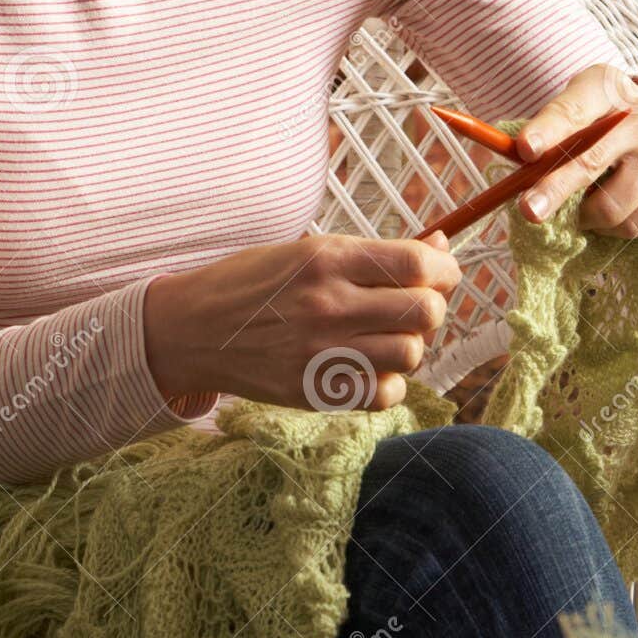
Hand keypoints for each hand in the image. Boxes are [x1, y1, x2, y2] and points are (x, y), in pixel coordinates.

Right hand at [144, 229, 461, 414]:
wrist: (193, 329)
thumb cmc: (252, 282)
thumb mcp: (307, 250)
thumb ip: (372, 253)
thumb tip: (439, 244)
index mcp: (326, 257)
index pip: (417, 263)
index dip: (444, 268)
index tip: (442, 272)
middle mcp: (329, 303)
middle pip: (425, 311)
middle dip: (432, 306)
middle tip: (413, 305)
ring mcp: (322, 350)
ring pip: (412, 353)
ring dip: (410, 345)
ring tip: (388, 337)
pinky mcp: (315, 390)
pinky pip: (384, 393)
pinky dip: (389, 383)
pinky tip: (372, 368)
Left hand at [513, 63, 637, 238]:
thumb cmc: (603, 114)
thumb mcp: (576, 103)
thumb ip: (546, 129)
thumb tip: (512, 162)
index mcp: (606, 90)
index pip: (571, 112)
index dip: (547, 131)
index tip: (525, 149)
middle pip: (590, 163)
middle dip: (555, 189)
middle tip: (528, 211)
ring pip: (611, 207)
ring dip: (584, 215)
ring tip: (582, 201)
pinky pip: (633, 225)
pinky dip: (611, 226)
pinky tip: (611, 203)